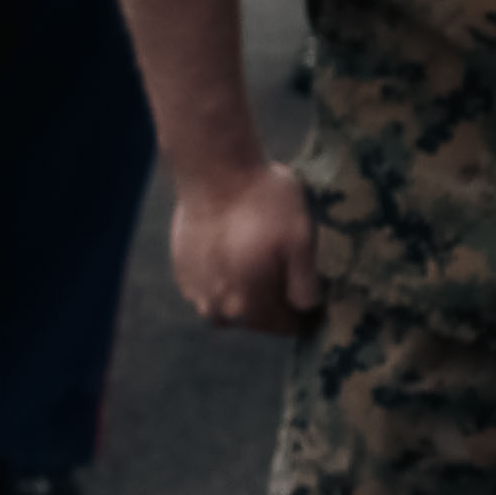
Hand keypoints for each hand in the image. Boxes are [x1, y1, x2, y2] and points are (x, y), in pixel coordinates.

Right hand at [173, 160, 323, 335]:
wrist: (213, 168)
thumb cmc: (263, 202)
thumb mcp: (301, 241)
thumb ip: (305, 285)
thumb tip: (308, 309)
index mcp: (248, 309)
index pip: (286, 326)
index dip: (305, 310)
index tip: (314, 288)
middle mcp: (217, 309)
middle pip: (256, 317)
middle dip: (273, 300)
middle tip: (285, 266)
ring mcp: (194, 290)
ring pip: (230, 302)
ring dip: (246, 289)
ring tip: (257, 256)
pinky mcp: (182, 269)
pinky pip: (209, 285)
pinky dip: (224, 275)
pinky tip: (233, 247)